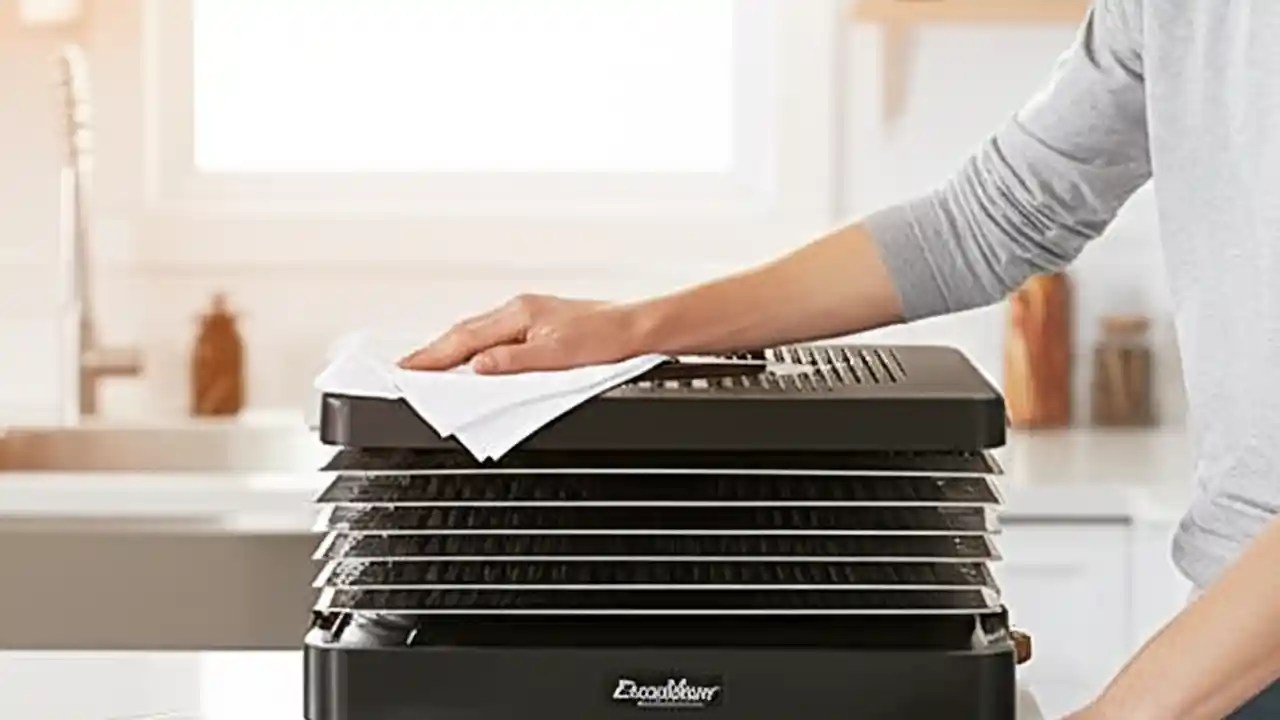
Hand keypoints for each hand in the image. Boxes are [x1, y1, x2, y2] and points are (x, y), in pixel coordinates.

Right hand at [398, 294, 645, 373]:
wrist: (637, 329)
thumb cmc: (606, 338)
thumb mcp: (558, 356)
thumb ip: (514, 362)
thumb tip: (478, 366)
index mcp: (520, 314)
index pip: (464, 338)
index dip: (433, 356)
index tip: (408, 369)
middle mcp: (521, 309)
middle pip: (465, 332)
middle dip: (434, 351)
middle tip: (407, 369)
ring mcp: (530, 314)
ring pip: (478, 331)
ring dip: (452, 348)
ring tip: (430, 366)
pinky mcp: (540, 323)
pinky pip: (495, 334)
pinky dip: (475, 346)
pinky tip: (474, 357)